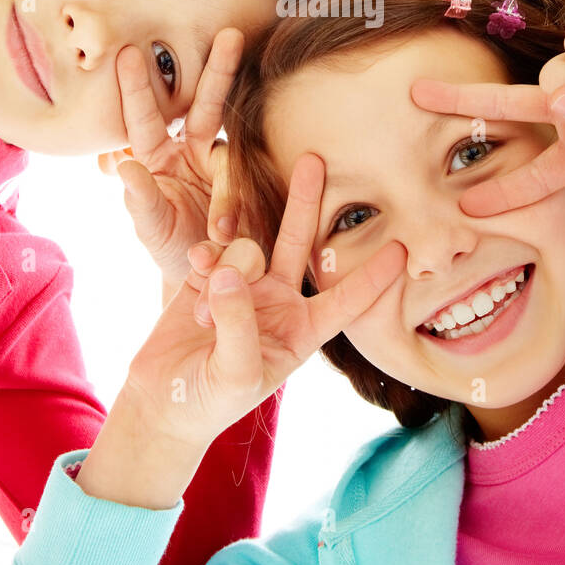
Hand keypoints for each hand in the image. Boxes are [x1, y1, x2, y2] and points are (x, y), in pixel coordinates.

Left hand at [109, 29, 243, 288]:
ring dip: (230, 188)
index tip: (130, 54)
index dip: (139, 88)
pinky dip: (235, 212)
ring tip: (220, 231)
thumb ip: (141, 202)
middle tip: (230, 36)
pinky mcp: (255, 182)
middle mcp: (192, 150)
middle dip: (219, 72)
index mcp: (156, 155)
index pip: (145, 118)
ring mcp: (225, 163)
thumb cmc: (174, 248)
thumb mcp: (153, 230)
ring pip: (234, 153)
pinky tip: (226, 238)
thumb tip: (126, 165)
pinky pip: (251, 187)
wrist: (213, 279)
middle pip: (205, 106)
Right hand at [117, 153, 404, 448]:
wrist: (162, 405)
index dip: (373, 277)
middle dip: (306, 202)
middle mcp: (278, 302)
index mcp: (301, 331)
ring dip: (229, 268)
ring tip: (204, 319)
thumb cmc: (209, 403)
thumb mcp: (234, 375)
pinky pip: (211, 253)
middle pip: (298, 245)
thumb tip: (232, 273)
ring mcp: (243, 287)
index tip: (401, 249)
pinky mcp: (206, 278)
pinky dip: (203, 262)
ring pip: (247, 249)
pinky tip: (191, 281)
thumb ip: (237, 325)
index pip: (345, 301)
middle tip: (313, 159)